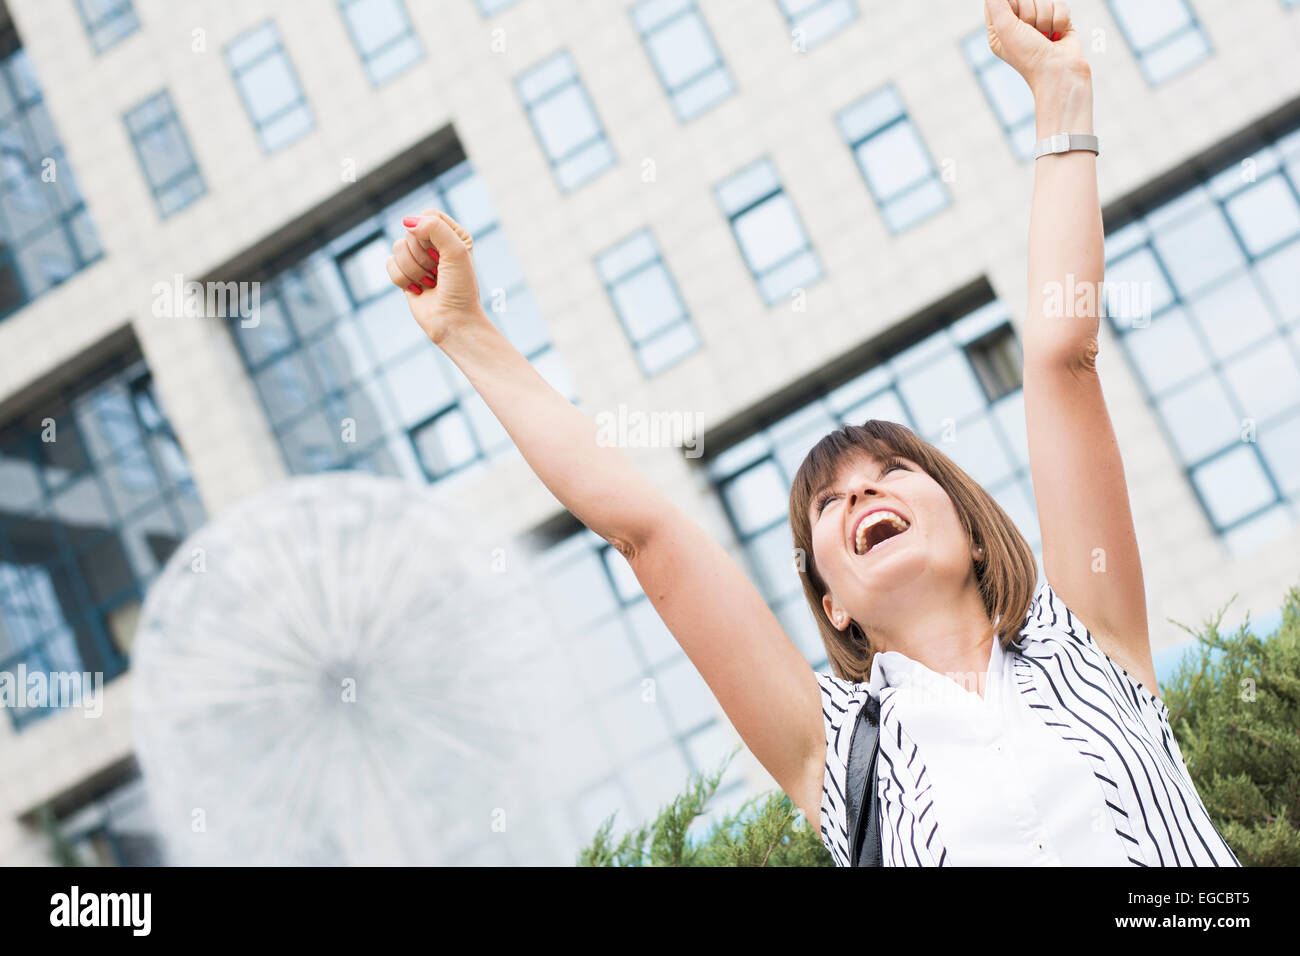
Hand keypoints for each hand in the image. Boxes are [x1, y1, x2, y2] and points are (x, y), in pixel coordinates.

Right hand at [385, 209, 483, 343]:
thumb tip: (407, 221)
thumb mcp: (456, 251)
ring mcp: (419, 259)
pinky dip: (403, 279)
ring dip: (414, 270)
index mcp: (453, 234)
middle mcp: (435, 244)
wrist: (453, 322)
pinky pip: (390, 264)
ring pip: (398, 247)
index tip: (442, 255)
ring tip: (431, 283)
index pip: (428, 215)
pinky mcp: (405, 273)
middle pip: (411, 231)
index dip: (430, 234)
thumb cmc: (460, 289)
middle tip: (439, 273)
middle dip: (423, 256)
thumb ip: (435, 228)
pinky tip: (419, 290)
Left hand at [984, 0, 1088, 93]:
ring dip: (1046, 19)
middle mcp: (1017, 24)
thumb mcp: (1004, 28)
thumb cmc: (1029, 56)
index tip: (1016, 23)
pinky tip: (1057, 36)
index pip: (1000, 0)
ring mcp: (1038, 22)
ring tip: (1045, 38)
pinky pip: (1060, 4)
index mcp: (998, 27)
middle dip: (1030, 14)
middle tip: (1032, 34)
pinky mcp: (1057, 21)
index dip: (1012, 5)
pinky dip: (1059, 20)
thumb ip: (996, 3)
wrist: (1059, 72)